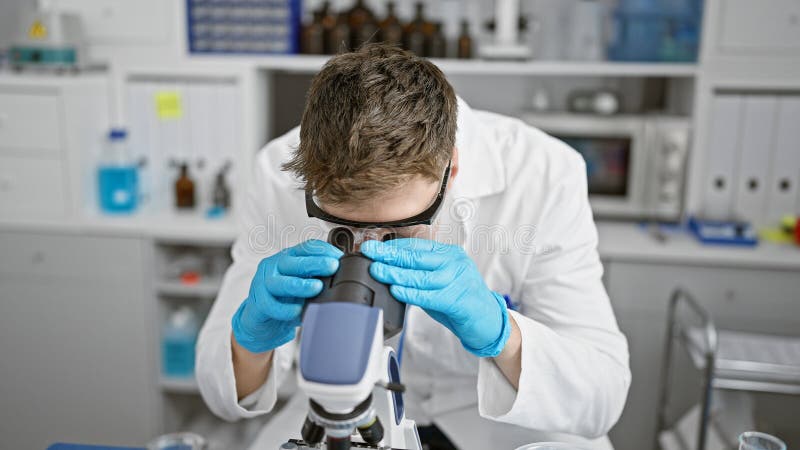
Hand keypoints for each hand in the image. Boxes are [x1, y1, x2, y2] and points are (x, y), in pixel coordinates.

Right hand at [232, 240, 342, 352]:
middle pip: (294, 261)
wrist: (264, 321)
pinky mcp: (257, 301)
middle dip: (315, 263)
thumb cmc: (286, 300)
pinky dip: (285, 309)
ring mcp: (263, 283)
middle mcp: (275, 266)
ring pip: (281, 282)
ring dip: (300, 285)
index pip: (306, 247)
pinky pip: (270, 304)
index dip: (323, 250)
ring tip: (317, 288)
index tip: (340, 257)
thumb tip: (344, 278)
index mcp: (289, 258)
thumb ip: (318, 279)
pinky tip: (297, 311)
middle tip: (333, 266)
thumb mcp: (304, 285)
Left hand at [361, 238, 509, 357]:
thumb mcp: (440, 281)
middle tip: (368, 252)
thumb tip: (389, 269)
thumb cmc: (461, 301)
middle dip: (389, 255)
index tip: (373, 247)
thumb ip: (420, 274)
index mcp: (449, 254)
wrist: (489, 321)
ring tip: (376, 271)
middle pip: (416, 257)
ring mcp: (458, 280)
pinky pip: (429, 295)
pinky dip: (410, 293)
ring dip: (395, 273)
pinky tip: (396, 290)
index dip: (393, 246)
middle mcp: (454, 263)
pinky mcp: (458, 300)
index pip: (417, 246)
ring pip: (420, 275)